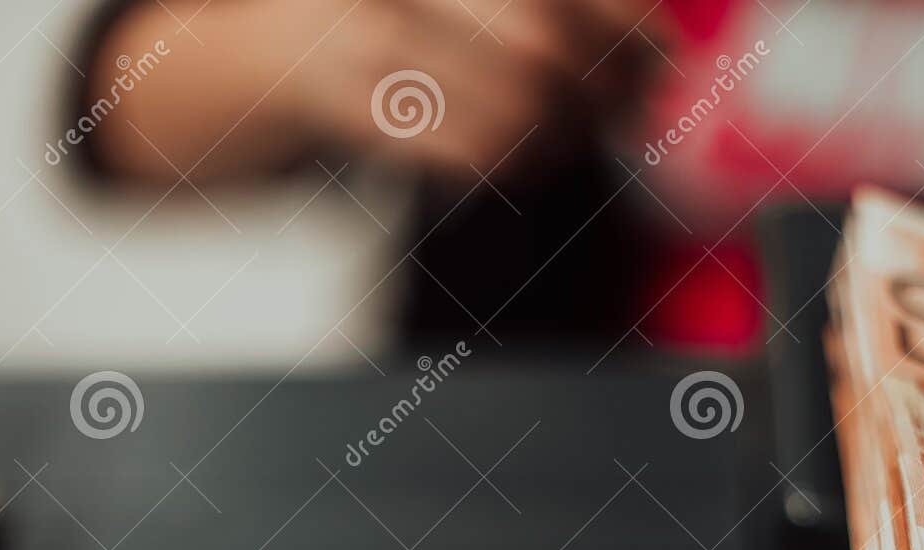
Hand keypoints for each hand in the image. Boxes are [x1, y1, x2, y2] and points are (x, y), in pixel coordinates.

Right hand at [91, 0, 665, 182]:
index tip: (661, 54)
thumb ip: (541, 14)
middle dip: (607, 84)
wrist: (262, 52)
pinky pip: (474, 147)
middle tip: (629, 105)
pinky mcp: (358, 102)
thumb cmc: (386, 22)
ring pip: (516, 98)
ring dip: (568, 132)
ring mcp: (374, 34)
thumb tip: (656, 42)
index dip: (629, 24)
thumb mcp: (461, 5)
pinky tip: (531, 155)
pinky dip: (522, 161)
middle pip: (545, 36)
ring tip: (580, 133)